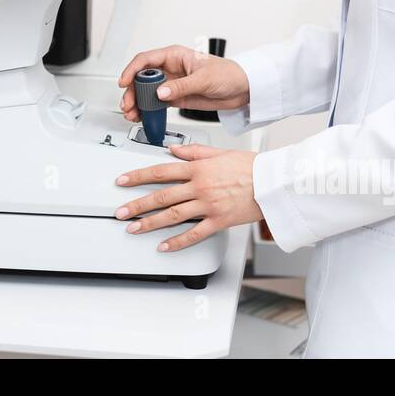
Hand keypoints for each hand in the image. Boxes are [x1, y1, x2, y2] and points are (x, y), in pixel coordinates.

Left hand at [115, 145, 262, 250]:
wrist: (274, 182)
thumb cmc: (251, 166)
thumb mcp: (219, 152)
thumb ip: (193, 151)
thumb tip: (172, 149)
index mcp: (198, 168)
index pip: (160, 171)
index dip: (138, 176)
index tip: (122, 181)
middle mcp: (199, 187)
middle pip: (161, 196)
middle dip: (137, 204)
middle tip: (120, 212)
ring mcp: (208, 205)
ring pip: (173, 215)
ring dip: (150, 223)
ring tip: (134, 228)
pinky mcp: (219, 221)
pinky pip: (194, 233)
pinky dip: (178, 242)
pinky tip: (163, 246)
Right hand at [118, 44, 249, 122]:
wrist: (243, 89)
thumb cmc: (228, 74)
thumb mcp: (204, 79)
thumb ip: (181, 86)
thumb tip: (160, 92)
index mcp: (175, 56)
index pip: (146, 60)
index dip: (131, 70)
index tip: (124, 82)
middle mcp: (170, 68)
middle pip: (142, 78)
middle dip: (132, 91)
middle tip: (128, 104)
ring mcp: (172, 84)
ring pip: (146, 92)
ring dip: (137, 102)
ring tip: (132, 114)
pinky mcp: (176, 97)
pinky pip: (156, 103)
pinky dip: (147, 110)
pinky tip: (142, 116)